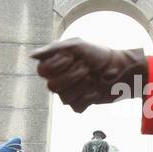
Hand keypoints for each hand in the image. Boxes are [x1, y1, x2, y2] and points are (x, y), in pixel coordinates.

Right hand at [31, 39, 146, 112]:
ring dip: (82, 85)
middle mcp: (59, 79)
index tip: (72, 57)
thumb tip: (31, 56)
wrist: (122, 69)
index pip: (42, 71)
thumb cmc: (99, 54)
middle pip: (51, 86)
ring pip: (63, 98)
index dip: (57, 66)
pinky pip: (76, 106)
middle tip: (86, 67)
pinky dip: (89, 96)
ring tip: (93, 77)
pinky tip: (96, 89)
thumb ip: (53, 49)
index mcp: (54, 64)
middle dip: (72, 76)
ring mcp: (68, 93)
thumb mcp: (77, 45)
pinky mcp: (79, 104)